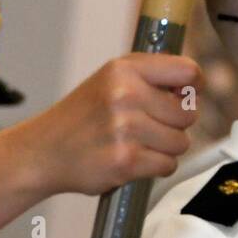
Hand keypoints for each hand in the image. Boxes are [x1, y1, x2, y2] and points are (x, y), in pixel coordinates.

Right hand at [19, 53, 200, 195]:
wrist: (43, 152)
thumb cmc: (80, 117)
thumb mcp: (109, 81)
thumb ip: (149, 77)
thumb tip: (194, 88)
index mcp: (123, 70)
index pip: (187, 72)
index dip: (193, 87)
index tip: (184, 96)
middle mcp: (125, 95)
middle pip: (187, 114)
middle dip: (174, 125)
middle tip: (148, 128)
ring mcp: (125, 129)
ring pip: (180, 142)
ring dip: (164, 148)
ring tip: (136, 144)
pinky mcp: (125, 161)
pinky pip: (167, 165)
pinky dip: (155, 167)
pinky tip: (132, 159)